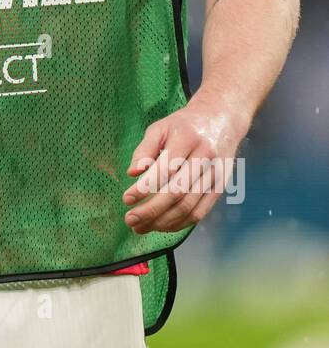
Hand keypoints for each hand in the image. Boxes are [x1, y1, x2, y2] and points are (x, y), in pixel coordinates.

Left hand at [121, 93, 249, 232]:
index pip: (165, 169)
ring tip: (140, 228)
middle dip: (152, 210)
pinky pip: (201, 212)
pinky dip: (180, 223)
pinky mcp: (221, 187)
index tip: (126, 199)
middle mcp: (205, 157)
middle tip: (130, 220)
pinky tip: (162, 226)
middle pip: (178, 192)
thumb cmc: (183, 125)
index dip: (145, 187)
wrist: (221, 120)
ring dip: (163, 222)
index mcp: (187, 139)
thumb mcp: (160, 127)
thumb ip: (144, 149)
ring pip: (189, 206)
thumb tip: (132, 173)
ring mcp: (215, 174)